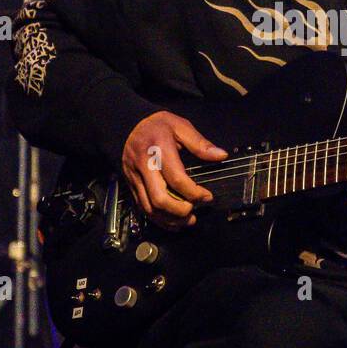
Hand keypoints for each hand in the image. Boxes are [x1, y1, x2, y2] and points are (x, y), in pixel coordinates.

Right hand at [121, 111, 226, 231]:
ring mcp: (135, 178)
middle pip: (160, 198)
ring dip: (170, 220)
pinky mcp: (130, 186)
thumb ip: (200, 143)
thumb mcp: (180, 126)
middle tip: (194, 211)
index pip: (176, 178)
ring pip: (149, 208)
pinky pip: (142, 208)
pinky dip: (158, 219)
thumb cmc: (156, 125)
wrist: (125, 125)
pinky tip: (172, 222)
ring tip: (187, 220)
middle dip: (180, 211)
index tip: (207, 197)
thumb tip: (220, 155)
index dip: (194, 192)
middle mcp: (144, 166)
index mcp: (159, 150)